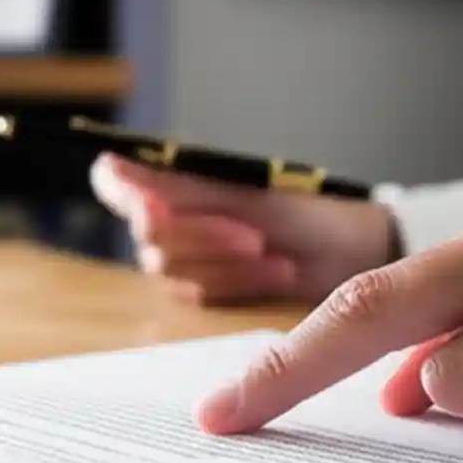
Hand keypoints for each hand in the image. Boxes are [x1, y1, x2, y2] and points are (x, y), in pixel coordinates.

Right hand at [90, 153, 396, 304]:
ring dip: (229, 266)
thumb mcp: (244, 196)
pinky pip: (198, 297)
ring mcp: (187, 253)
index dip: (128, 197)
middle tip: (258, 236)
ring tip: (277, 255)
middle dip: (207, 238)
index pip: (111, 182)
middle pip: (149, 235)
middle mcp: (170, 215)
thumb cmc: (304, 212)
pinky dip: (240, 285)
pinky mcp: (206, 287)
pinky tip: (277, 273)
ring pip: (172, 272)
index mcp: (173, 178)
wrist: (353, 252)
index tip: (162, 208)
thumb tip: (109, 166)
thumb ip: (177, 185)